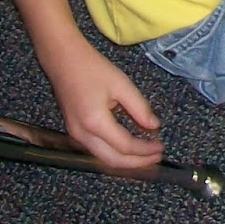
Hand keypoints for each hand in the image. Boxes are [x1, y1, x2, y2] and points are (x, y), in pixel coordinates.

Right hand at [43, 37, 165, 168]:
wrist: (63, 60)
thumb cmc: (92, 69)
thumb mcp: (121, 84)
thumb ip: (139, 108)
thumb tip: (154, 126)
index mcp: (95, 122)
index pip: (125, 146)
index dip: (145, 150)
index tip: (161, 147)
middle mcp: (82, 135)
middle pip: (112, 160)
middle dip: (137, 163)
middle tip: (156, 157)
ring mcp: (75, 135)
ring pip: (103, 159)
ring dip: (126, 161)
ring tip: (146, 156)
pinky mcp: (74, 132)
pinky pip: (97, 150)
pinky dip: (114, 153)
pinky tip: (128, 148)